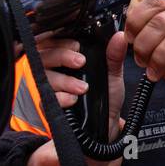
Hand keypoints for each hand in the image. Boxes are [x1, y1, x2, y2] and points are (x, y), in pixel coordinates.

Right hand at [26, 31, 128, 165]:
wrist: (108, 128)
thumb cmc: (107, 99)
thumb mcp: (113, 76)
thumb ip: (114, 56)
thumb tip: (120, 37)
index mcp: (69, 60)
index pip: (55, 42)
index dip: (62, 40)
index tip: (77, 44)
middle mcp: (57, 72)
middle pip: (44, 56)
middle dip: (61, 56)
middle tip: (80, 61)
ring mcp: (52, 90)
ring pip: (44, 77)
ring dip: (63, 80)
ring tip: (82, 87)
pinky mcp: (50, 107)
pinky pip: (45, 100)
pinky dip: (59, 99)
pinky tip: (72, 101)